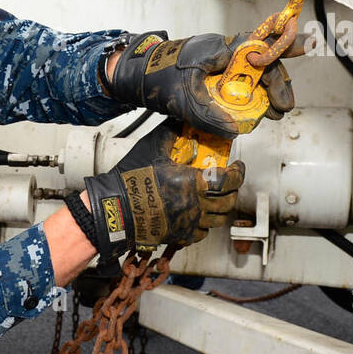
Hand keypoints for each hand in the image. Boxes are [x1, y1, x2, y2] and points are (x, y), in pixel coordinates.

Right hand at [82, 120, 244, 255]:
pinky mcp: (178, 235)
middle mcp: (195, 205)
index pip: (229, 180)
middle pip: (228, 202)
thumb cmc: (131, 178)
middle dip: (232, 191)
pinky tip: (198, 216)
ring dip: (220, 208)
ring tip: (215, 199)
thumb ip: (171, 131)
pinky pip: (201, 234)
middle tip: (227, 183)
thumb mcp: (152, 147)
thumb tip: (183, 118)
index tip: (237, 167)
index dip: (238, 172)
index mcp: (192, 182)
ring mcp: (188, 223)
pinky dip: (204, 225)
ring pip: (218, 220)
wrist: (114, 207)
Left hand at [105, 32, 295, 136]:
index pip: (260, 55)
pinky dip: (246, 93)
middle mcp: (220, 50)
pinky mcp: (207, 71)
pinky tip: (252, 110)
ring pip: (248, 72)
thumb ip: (210, 117)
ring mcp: (214, 60)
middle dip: (275, 85)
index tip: (287, 95)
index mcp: (219, 50)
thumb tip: (236, 132)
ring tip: (271, 113)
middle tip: (282, 109)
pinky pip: (234, 80)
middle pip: (260, 63)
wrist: (131, 73)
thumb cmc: (154, 79)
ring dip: (262, 91)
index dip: (279, 70)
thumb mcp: (184, 102)